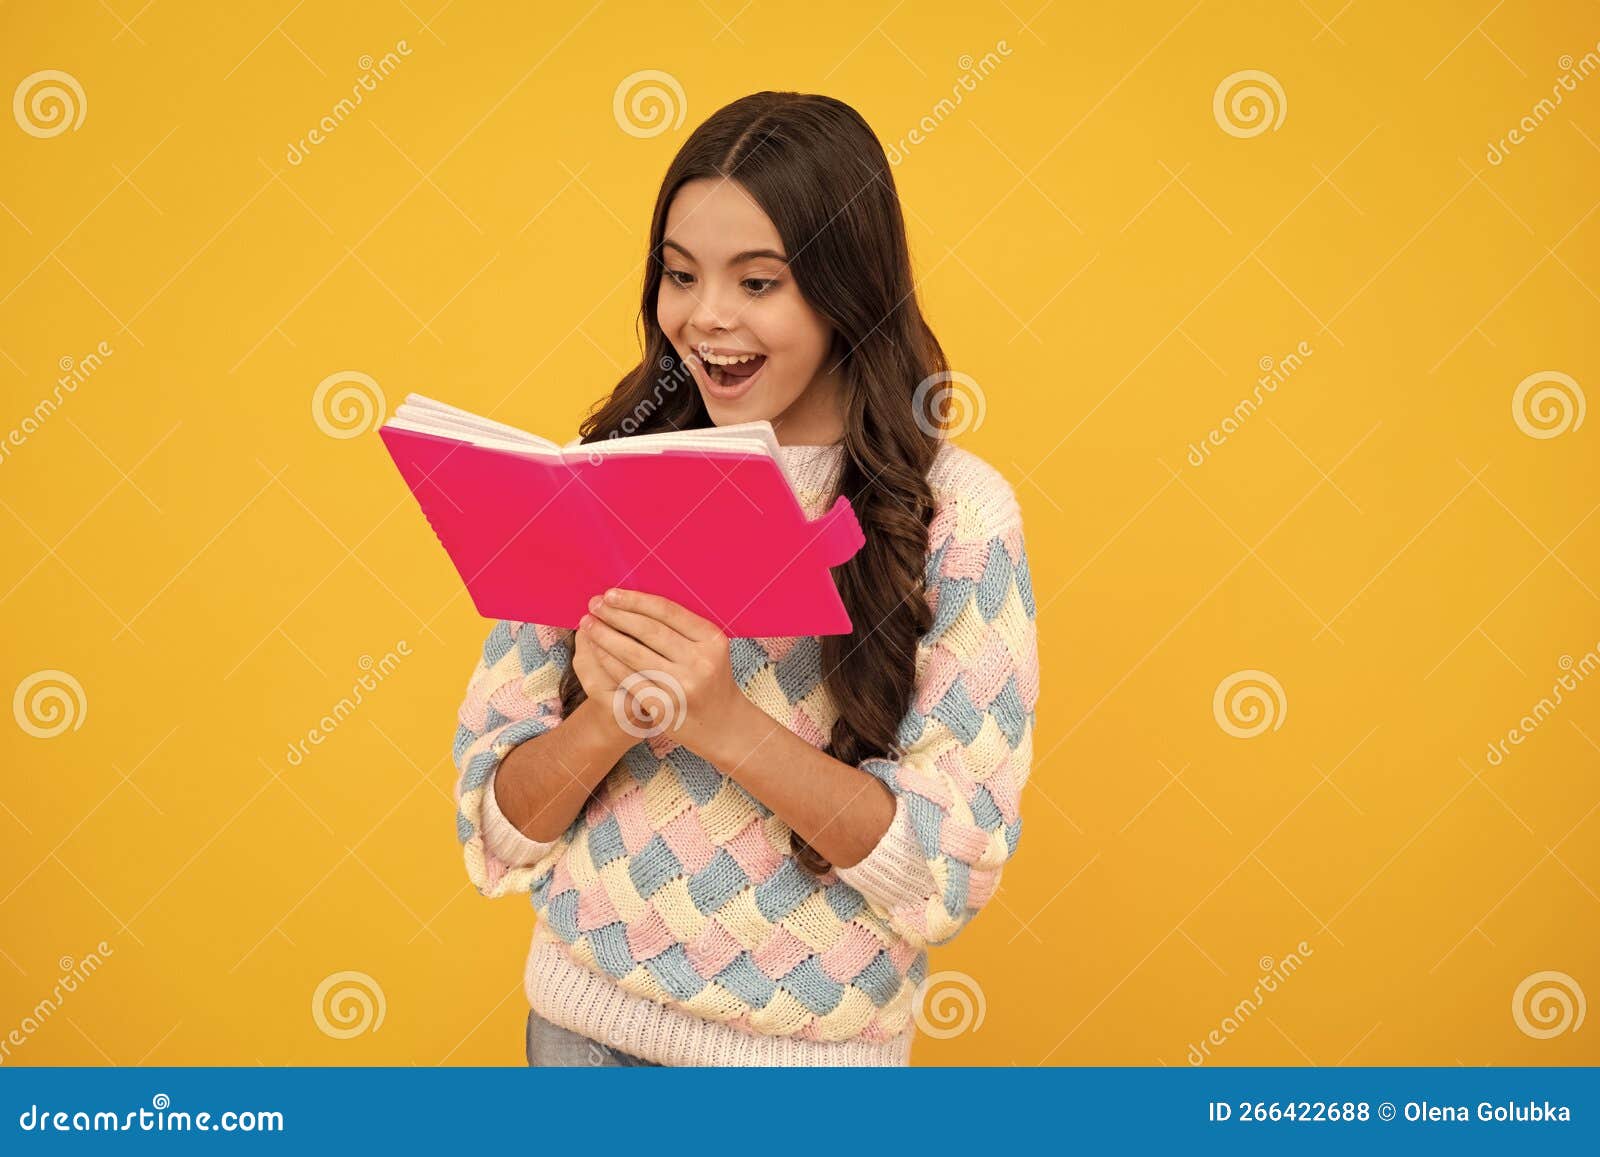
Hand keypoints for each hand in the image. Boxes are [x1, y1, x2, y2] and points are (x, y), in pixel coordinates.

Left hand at [577, 588, 745, 750]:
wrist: (721, 725)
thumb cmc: (709, 678)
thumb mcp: (708, 648)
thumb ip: (682, 627)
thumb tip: (634, 600)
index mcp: (711, 639)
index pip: (667, 612)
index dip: (636, 601)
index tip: (611, 593)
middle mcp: (699, 662)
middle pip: (649, 630)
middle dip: (616, 615)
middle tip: (594, 604)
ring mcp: (681, 686)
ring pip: (634, 653)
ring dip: (606, 636)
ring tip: (589, 623)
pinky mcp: (663, 707)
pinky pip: (629, 678)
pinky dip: (609, 661)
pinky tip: (596, 650)